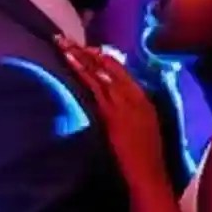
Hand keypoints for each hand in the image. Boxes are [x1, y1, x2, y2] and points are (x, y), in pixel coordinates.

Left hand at [58, 38, 170, 190]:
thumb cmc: (146, 159)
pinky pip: (94, 85)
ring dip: (80, 55)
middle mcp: (135, 94)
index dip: (101, 57)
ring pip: (99, 71)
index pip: (120, 70)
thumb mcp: (144, 130)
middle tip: (67, 38)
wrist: (148, 174)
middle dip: (87, 51)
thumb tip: (116, 106)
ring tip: (63, 43)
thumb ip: (132, 114)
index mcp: (143, 98)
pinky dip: (82, 70)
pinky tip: (71, 59)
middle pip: (108, 65)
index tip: (86, 48)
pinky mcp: (112, 111)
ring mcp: (124, 101)